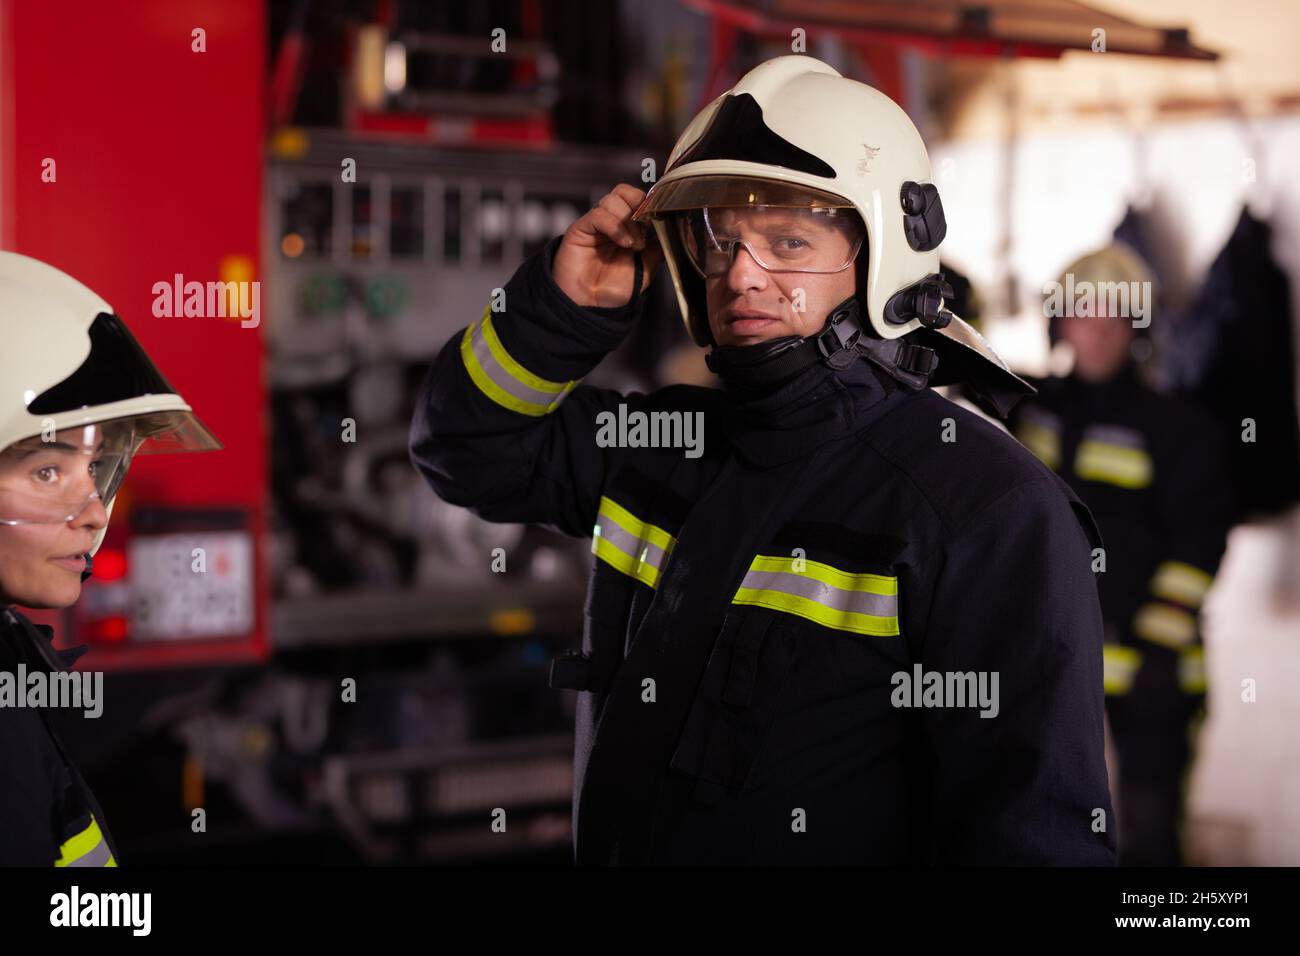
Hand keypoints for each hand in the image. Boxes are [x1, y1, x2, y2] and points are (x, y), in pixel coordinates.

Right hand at [552, 184, 662, 307]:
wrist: (590, 305)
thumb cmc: (614, 289)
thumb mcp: (646, 268)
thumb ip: (658, 248)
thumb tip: (674, 231)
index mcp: (626, 227)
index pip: (638, 198)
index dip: (649, 205)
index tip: (658, 221)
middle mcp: (611, 221)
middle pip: (625, 192)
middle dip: (639, 208)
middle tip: (645, 232)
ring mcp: (596, 224)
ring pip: (613, 200)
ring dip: (628, 221)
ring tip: (632, 245)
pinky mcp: (581, 228)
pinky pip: (599, 214)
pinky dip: (615, 226)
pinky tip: (623, 242)